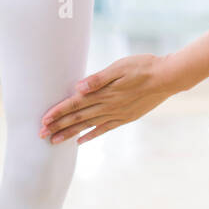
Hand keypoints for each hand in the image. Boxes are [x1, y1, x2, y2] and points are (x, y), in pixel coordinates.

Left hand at [38, 53, 176, 144]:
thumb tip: (79, 87)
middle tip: (41, 135)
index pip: (75, 104)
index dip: (58, 112)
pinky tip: (81, 141)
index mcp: (104, 92)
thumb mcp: (120, 67)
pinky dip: (91, 135)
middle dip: (58, 126)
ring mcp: (117, 113)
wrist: (168, 78)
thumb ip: (98, 78)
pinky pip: (104, 129)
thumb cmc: (143, 66)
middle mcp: (108, 106)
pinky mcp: (125, 117)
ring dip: (70, 134)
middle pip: (78, 117)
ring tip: (54, 141)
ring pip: (88, 125)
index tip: (43, 120)